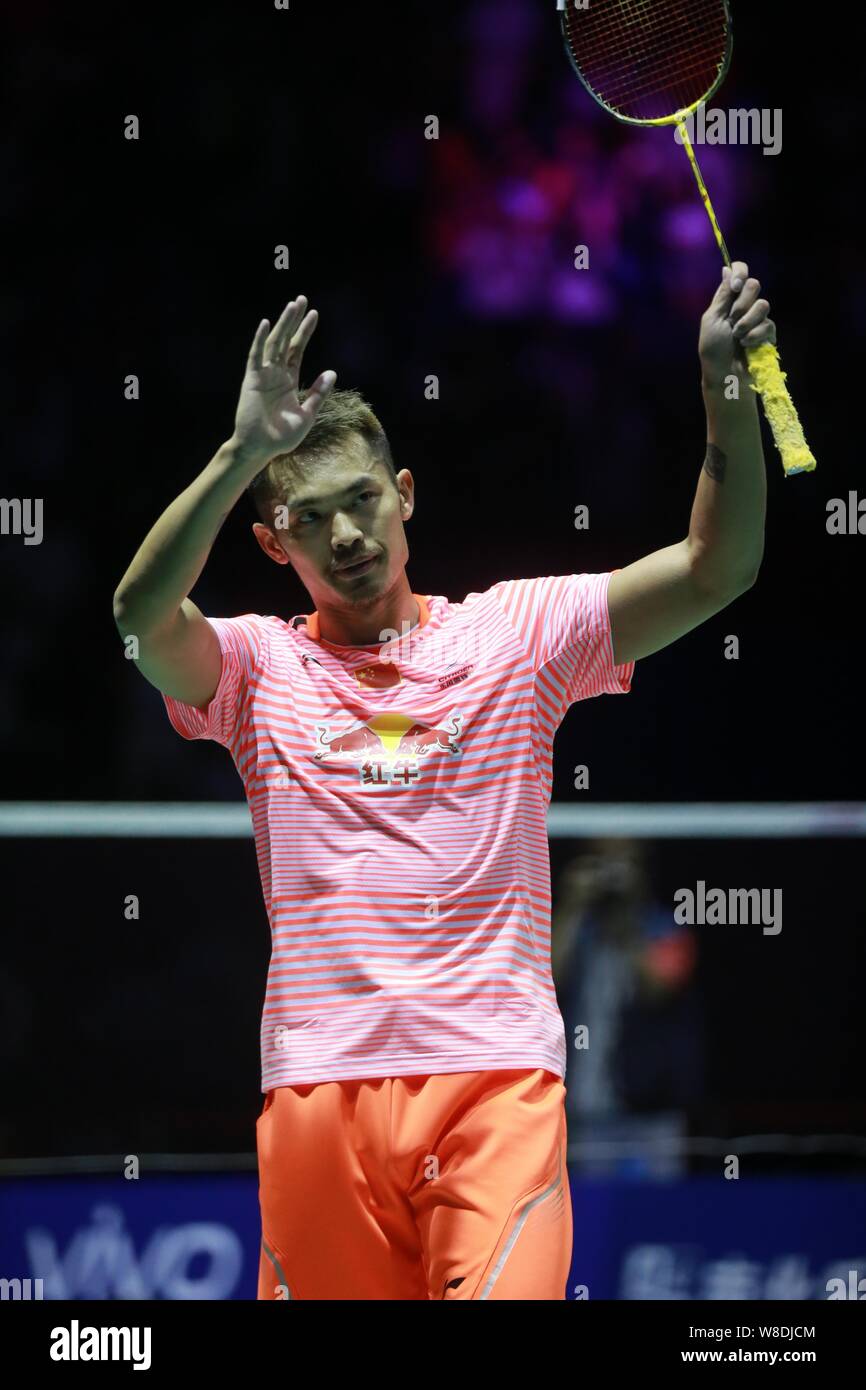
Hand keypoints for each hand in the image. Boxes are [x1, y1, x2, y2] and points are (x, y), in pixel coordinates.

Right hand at [230, 295, 335, 464]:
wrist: (260, 449)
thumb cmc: (282, 437)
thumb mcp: (307, 415)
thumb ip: (318, 394)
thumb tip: (332, 371)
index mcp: (289, 380)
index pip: (298, 349)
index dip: (305, 331)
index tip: (314, 314)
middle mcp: (276, 374)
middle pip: (286, 340)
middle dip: (294, 320)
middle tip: (302, 299)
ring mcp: (263, 375)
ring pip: (274, 343)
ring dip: (283, 324)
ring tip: (292, 305)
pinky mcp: (252, 380)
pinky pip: (255, 356)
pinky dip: (259, 340)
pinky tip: (267, 324)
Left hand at [699, 261, 775, 385]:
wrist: (725, 375)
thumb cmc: (713, 350)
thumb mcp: (712, 319)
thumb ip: (723, 295)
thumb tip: (726, 269)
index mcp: (728, 300)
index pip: (739, 272)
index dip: (741, 272)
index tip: (736, 286)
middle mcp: (744, 306)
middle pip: (754, 285)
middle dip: (742, 304)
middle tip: (732, 320)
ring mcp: (757, 318)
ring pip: (763, 304)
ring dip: (747, 322)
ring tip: (738, 337)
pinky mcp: (768, 332)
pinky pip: (768, 324)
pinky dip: (755, 335)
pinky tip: (747, 345)